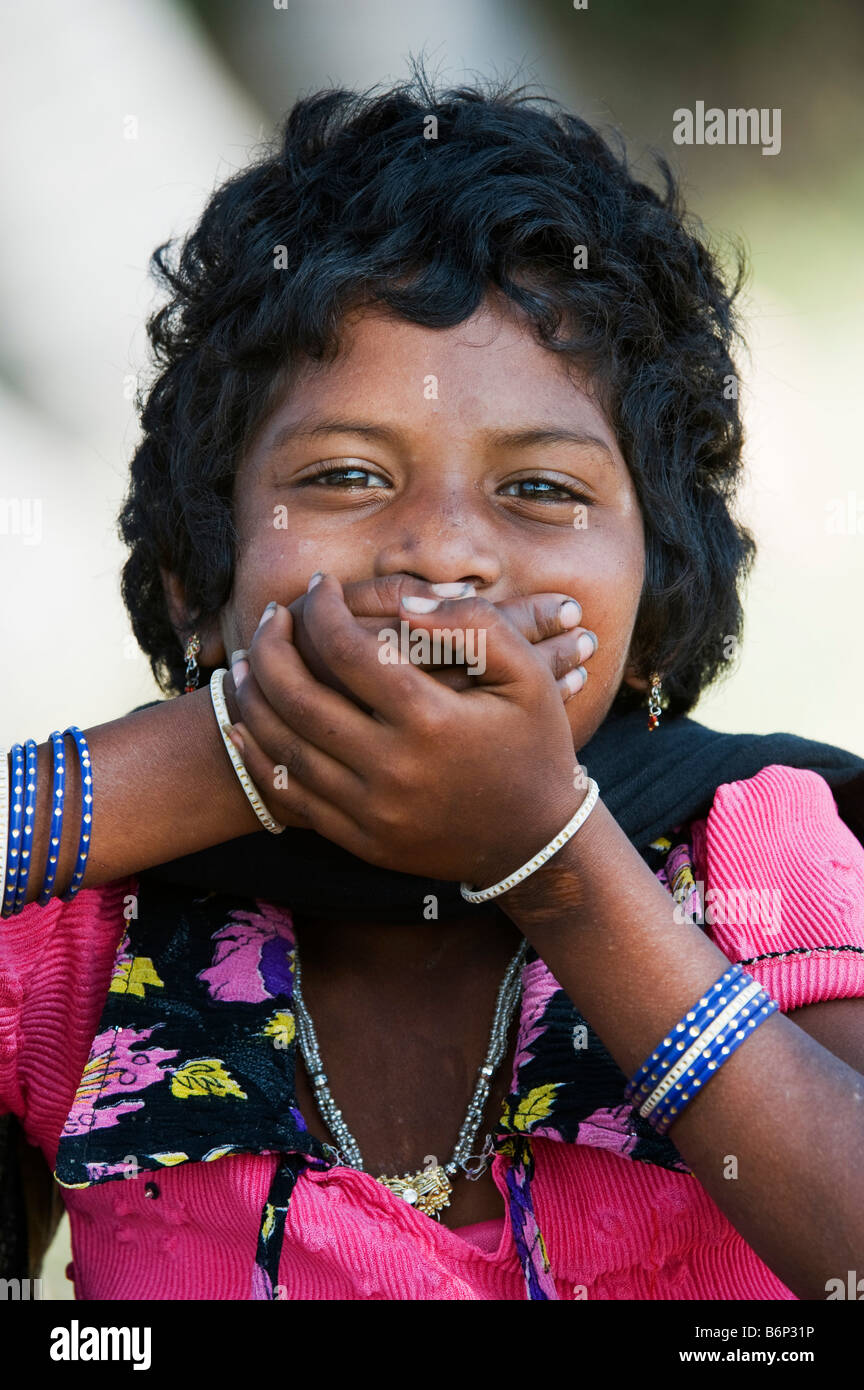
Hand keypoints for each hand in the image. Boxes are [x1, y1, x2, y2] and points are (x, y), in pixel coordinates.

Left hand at [227, 574, 585, 883]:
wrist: (534, 842)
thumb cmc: (533, 745)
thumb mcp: (529, 674)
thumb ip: (474, 625)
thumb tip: (405, 604)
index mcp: (431, 720)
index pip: (349, 649)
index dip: (322, 609)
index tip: (318, 586)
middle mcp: (393, 768)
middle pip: (300, 697)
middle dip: (273, 646)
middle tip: (271, 617)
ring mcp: (372, 811)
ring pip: (284, 747)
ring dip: (253, 697)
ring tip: (246, 661)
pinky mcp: (360, 840)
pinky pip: (291, 796)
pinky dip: (258, 757)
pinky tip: (244, 723)